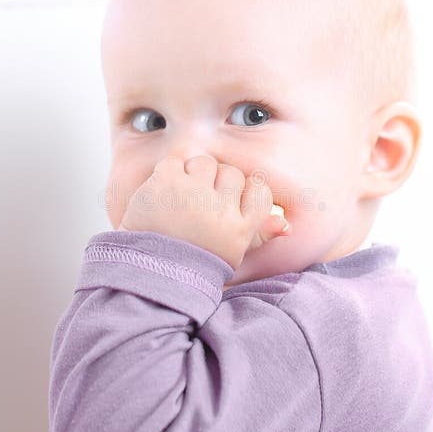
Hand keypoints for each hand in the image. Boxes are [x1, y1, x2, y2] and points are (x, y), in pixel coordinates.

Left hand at [117, 155, 290, 269]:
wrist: (146, 270)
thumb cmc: (190, 262)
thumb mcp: (230, 254)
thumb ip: (259, 234)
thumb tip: (286, 225)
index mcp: (240, 230)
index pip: (260, 191)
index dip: (247, 190)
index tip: (232, 199)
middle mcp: (220, 210)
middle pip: (232, 174)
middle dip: (217, 183)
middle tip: (199, 204)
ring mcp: (193, 194)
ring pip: (205, 163)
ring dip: (194, 174)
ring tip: (181, 198)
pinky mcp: (166, 182)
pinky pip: (176, 161)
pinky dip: (169, 172)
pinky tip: (164, 193)